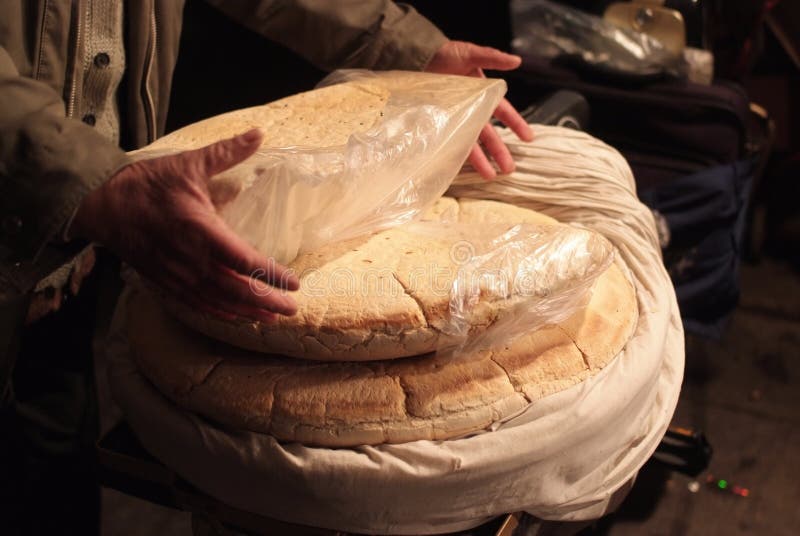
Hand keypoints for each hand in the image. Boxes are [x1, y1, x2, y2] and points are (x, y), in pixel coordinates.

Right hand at [71, 129, 298, 321]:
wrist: (100, 205)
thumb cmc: (146, 184)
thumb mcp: (188, 164)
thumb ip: (226, 152)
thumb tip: (258, 133)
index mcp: (200, 231)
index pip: (245, 260)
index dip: (271, 275)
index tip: (294, 283)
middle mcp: (191, 260)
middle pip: (236, 289)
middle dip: (267, 301)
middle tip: (292, 309)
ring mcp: (178, 275)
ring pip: (219, 301)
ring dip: (248, 312)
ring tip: (273, 318)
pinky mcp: (166, 281)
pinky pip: (198, 304)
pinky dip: (221, 312)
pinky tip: (238, 316)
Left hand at [426, 40, 533, 179]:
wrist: (418, 57)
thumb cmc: (445, 53)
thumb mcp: (470, 53)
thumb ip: (492, 58)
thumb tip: (517, 61)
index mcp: (483, 94)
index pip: (503, 112)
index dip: (516, 124)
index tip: (528, 139)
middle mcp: (471, 109)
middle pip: (490, 134)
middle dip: (500, 151)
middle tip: (510, 169)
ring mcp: (456, 118)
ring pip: (472, 143)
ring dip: (482, 160)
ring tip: (490, 176)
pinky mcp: (440, 124)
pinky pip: (451, 142)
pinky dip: (457, 155)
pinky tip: (462, 168)